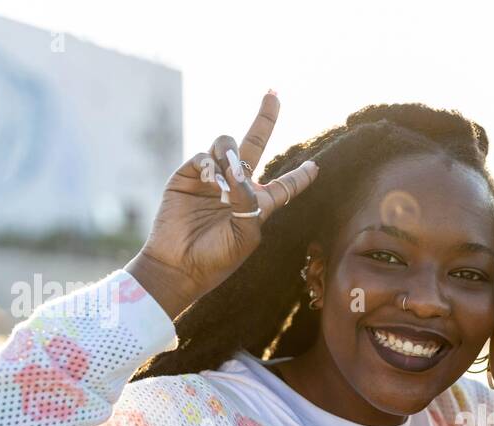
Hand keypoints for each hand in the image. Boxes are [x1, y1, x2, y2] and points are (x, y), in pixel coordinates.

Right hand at [126, 91, 319, 318]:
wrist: (179, 264)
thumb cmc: (217, 257)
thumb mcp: (245, 234)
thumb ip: (248, 201)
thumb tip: (237, 169)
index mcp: (258, 205)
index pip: (285, 186)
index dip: (300, 176)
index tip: (314, 166)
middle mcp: (237, 186)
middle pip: (256, 145)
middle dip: (265, 119)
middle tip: (274, 93)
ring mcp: (212, 177)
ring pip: (228, 144)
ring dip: (231, 152)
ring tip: (225, 176)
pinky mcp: (188, 174)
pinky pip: (204, 155)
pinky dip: (210, 164)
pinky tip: (210, 180)